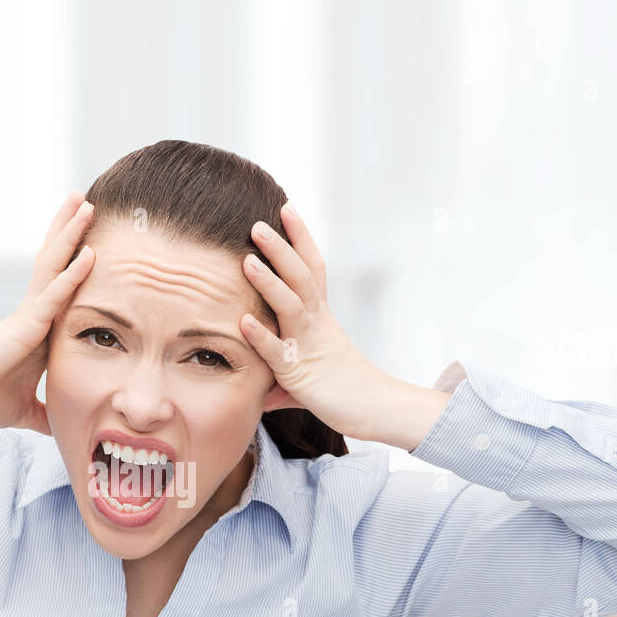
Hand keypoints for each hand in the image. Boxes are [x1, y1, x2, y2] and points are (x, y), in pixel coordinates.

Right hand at [0, 192, 95, 433]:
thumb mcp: (25, 410)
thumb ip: (43, 414)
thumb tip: (59, 429)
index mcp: (37, 328)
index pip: (61, 286)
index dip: (75, 259)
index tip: (93, 236)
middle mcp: (34, 313)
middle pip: (56, 263)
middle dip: (71, 230)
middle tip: (87, 199)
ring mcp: (29, 315)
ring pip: (54, 266)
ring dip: (71, 233)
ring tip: (85, 202)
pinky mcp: (24, 325)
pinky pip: (53, 296)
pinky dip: (73, 275)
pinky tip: (88, 254)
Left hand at [238, 204, 449, 450]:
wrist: (373, 409)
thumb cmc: (342, 389)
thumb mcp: (308, 372)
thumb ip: (279, 375)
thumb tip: (261, 390)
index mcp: (320, 315)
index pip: (311, 266)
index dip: (300, 236)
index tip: (285, 208)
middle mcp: (317, 322)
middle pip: (301, 275)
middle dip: (281, 247)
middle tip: (257, 223)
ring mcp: (309, 344)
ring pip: (291, 304)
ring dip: (269, 281)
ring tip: (247, 260)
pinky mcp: (300, 371)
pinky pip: (278, 350)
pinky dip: (260, 336)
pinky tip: (242, 321)